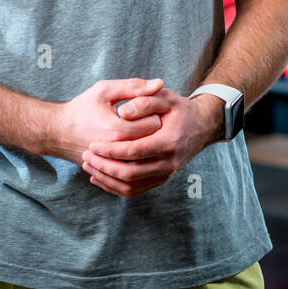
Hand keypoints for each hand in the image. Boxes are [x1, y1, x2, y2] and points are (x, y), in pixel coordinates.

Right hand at [45, 78, 164, 164]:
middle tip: (145, 119)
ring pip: (146, 158)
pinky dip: (138, 157)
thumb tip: (160, 83)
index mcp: (117, 130)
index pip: (155, 123)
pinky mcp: (111, 173)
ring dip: (147, 144)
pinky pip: (135, 167)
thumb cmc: (82, 108)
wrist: (57, 134)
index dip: (154, 112)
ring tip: (138, 131)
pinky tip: (131, 143)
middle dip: (154, 129)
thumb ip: (133, 86)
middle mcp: (117, 152)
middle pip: (153, 142)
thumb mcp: (104, 91)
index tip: (146, 108)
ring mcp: (114, 165)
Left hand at [81, 89, 223, 197]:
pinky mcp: (160, 180)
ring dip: (106, 179)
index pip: (134, 152)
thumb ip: (144, 101)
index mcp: (169, 142)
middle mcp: (169, 163)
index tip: (92, 144)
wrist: (201, 127)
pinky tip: (98, 177)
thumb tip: (122, 113)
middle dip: (104, 166)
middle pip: (130, 173)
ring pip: (131, 186)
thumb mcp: (165, 97)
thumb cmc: (179, 109)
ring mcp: (166, 174)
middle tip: (86, 156)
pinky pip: (134, 191)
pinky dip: (114, 187)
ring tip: (88, 166)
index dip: (110, 150)